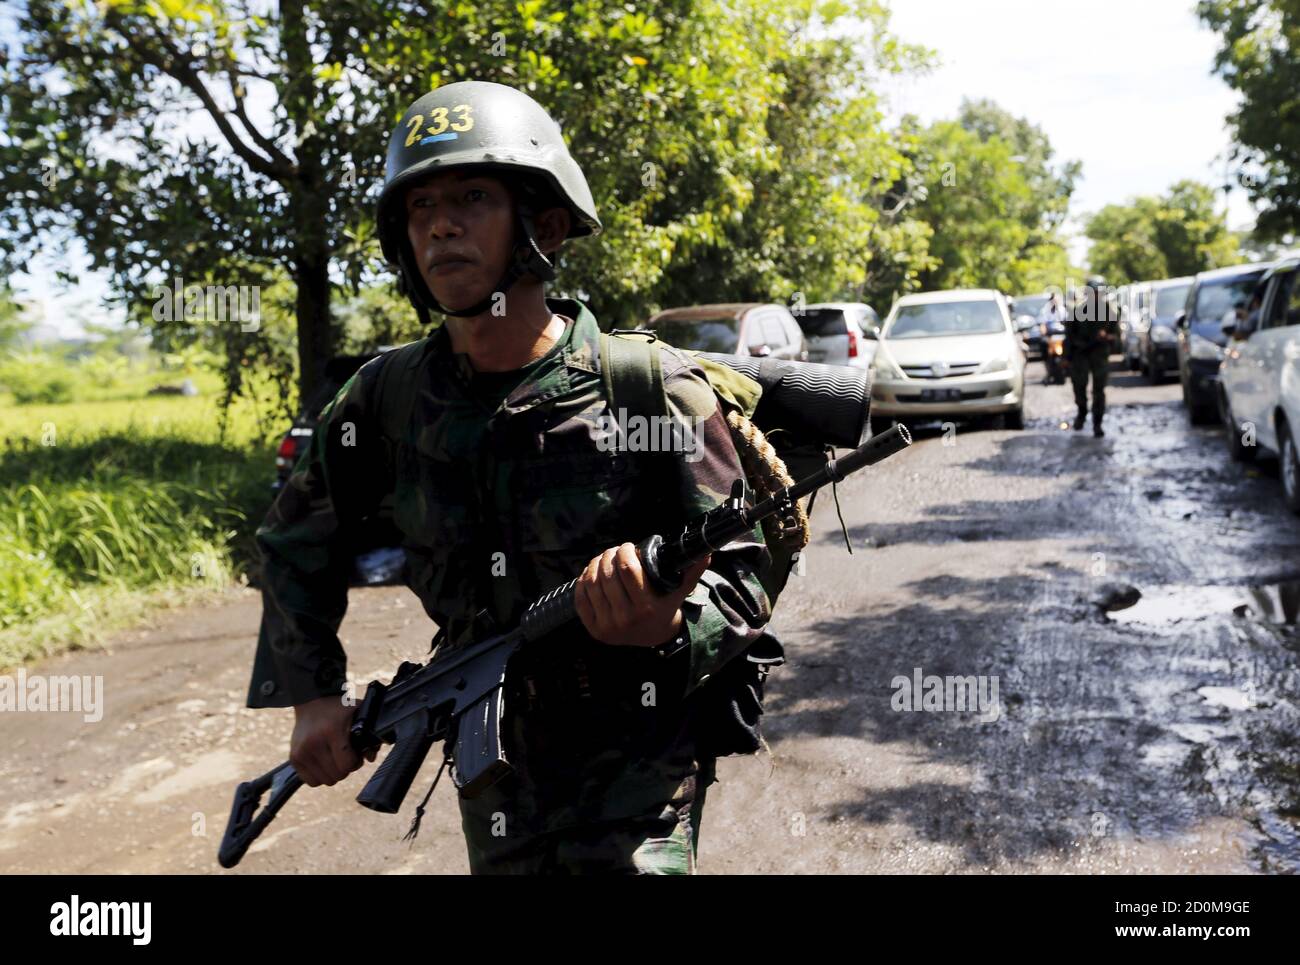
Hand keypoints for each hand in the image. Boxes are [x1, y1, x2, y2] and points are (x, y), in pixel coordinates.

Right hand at [289, 695, 376, 786]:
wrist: (311, 701)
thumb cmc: (338, 709)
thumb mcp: (358, 714)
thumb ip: (369, 735)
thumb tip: (371, 757)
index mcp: (332, 732)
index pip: (347, 764)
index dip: (355, 762)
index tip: (356, 755)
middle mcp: (314, 743)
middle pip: (337, 775)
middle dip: (346, 768)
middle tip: (346, 756)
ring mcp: (302, 752)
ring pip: (325, 781)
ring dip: (333, 773)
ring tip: (335, 758)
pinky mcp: (294, 758)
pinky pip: (311, 781)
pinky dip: (320, 776)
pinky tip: (324, 763)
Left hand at [575, 542, 711, 647]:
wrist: (653, 636)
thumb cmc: (665, 606)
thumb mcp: (679, 590)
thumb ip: (691, 571)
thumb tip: (706, 552)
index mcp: (646, 606)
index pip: (627, 569)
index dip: (625, 551)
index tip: (628, 546)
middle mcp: (625, 618)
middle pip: (607, 574)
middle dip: (608, 555)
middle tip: (614, 551)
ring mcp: (607, 626)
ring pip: (592, 584)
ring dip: (594, 564)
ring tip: (603, 559)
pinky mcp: (594, 629)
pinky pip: (581, 599)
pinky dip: (583, 581)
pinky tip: (591, 572)